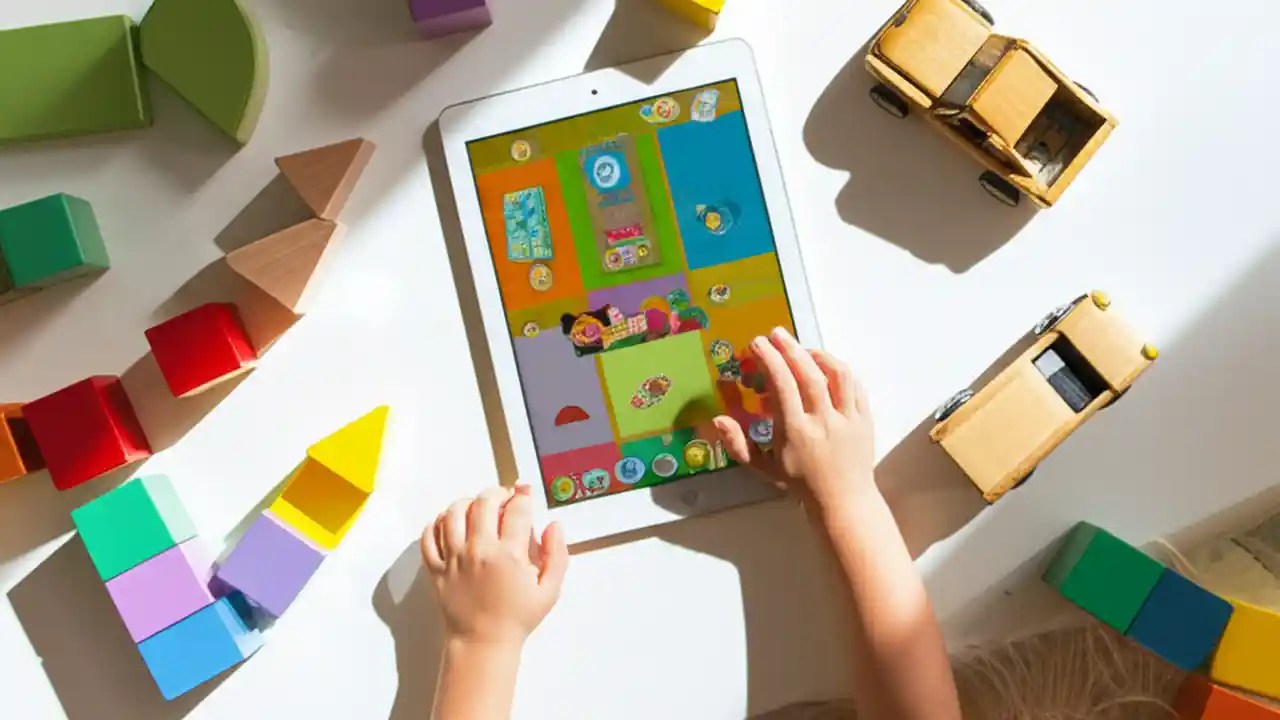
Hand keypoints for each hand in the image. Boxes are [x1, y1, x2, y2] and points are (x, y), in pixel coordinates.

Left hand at [421, 485, 567, 648]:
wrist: (483, 643)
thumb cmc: (517, 618)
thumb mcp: (550, 590)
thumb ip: (557, 554)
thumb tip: (554, 525)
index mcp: (509, 555)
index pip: (517, 510)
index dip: (523, 497)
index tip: (524, 497)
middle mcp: (479, 551)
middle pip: (484, 503)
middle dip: (497, 493)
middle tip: (503, 498)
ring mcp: (454, 558)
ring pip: (454, 512)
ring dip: (468, 502)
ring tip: (477, 507)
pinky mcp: (436, 568)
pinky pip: (429, 535)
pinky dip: (438, 522)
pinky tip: (451, 522)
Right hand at [712, 328, 874, 513]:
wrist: (842, 501)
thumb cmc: (799, 483)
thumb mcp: (763, 469)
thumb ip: (739, 444)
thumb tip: (718, 419)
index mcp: (796, 433)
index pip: (782, 386)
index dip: (769, 360)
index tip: (756, 344)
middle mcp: (823, 422)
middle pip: (808, 374)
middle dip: (789, 348)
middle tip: (774, 333)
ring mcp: (848, 419)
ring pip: (837, 374)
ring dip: (817, 354)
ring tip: (800, 348)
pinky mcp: (866, 418)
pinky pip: (855, 384)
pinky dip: (839, 369)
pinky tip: (824, 365)